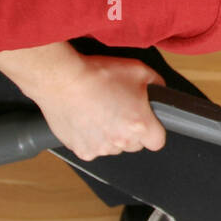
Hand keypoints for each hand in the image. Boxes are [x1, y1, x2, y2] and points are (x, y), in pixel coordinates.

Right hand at [31, 55, 167, 161]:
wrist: (61, 79)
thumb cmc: (97, 74)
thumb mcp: (138, 70)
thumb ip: (156, 83)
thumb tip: (159, 90)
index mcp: (139, 125)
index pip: (157, 141)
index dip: (153, 131)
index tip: (146, 123)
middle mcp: (120, 141)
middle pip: (134, 145)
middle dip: (130, 132)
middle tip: (119, 111)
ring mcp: (99, 148)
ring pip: (112, 148)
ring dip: (110, 136)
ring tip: (99, 112)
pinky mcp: (80, 150)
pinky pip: (91, 148)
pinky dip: (90, 138)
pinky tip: (86, 119)